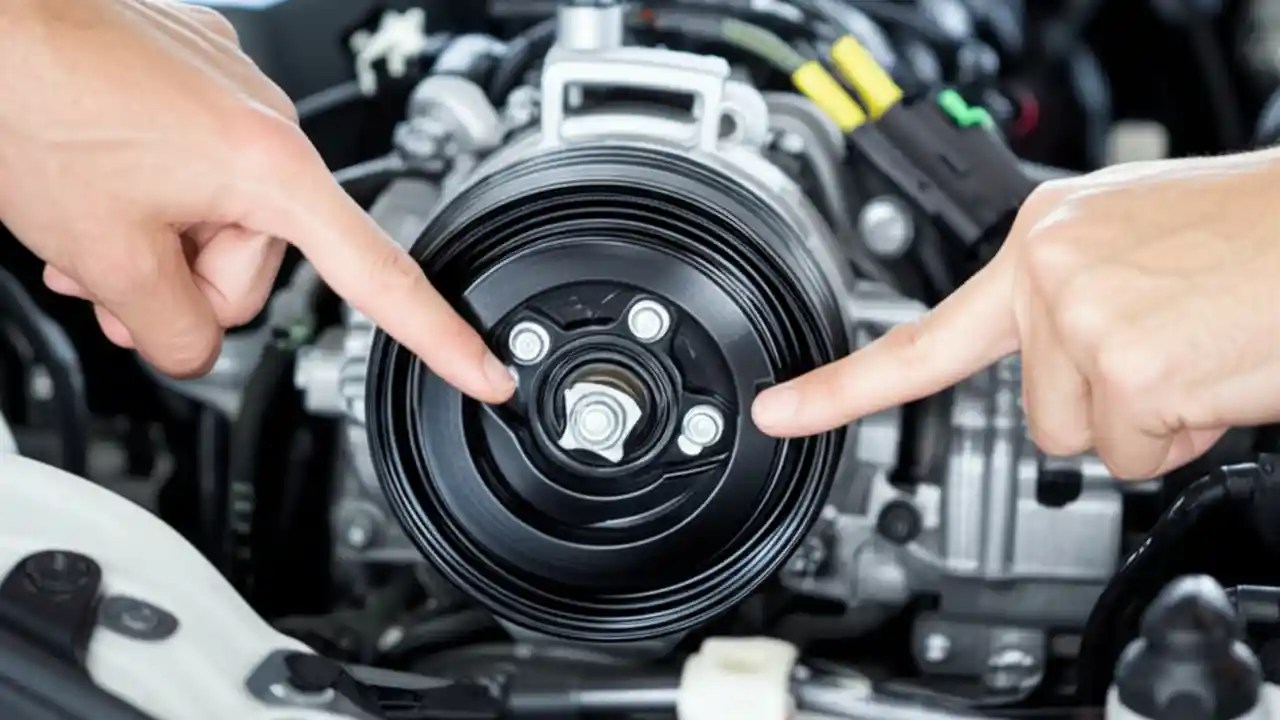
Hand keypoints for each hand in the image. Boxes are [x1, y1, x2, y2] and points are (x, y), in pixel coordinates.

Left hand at [0, 0, 513, 401]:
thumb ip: (170, 331)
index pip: (377, 277)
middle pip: (262, 265)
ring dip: (162, 243)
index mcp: (269, 168)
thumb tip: (191, 348)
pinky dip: (153, 192)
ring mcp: (233, 93)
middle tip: (117, 278)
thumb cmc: (31, 101)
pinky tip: (99, 184)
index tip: (484, 371)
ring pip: (224, 220)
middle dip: (190, 284)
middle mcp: (267, 123)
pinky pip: (198, 166)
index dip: (438, 336)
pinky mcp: (196, 76)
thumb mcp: (104, 254)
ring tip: (89, 233)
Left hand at [752, 152, 1279, 478]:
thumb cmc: (1258, 237)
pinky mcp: (1128, 369)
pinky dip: (1187, 433)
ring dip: (1148, 419)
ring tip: (1200, 348)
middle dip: (1107, 403)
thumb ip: (1067, 298)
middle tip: (1173, 343)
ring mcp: (1080, 322)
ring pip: (1084, 441)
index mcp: (1040, 241)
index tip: (780, 413)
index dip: (841, 386)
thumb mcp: (1133, 243)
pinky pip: (1138, 454)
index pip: (924, 336)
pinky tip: (1217, 369)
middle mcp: (1045, 275)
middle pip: (1034, 413)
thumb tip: (1050, 359)